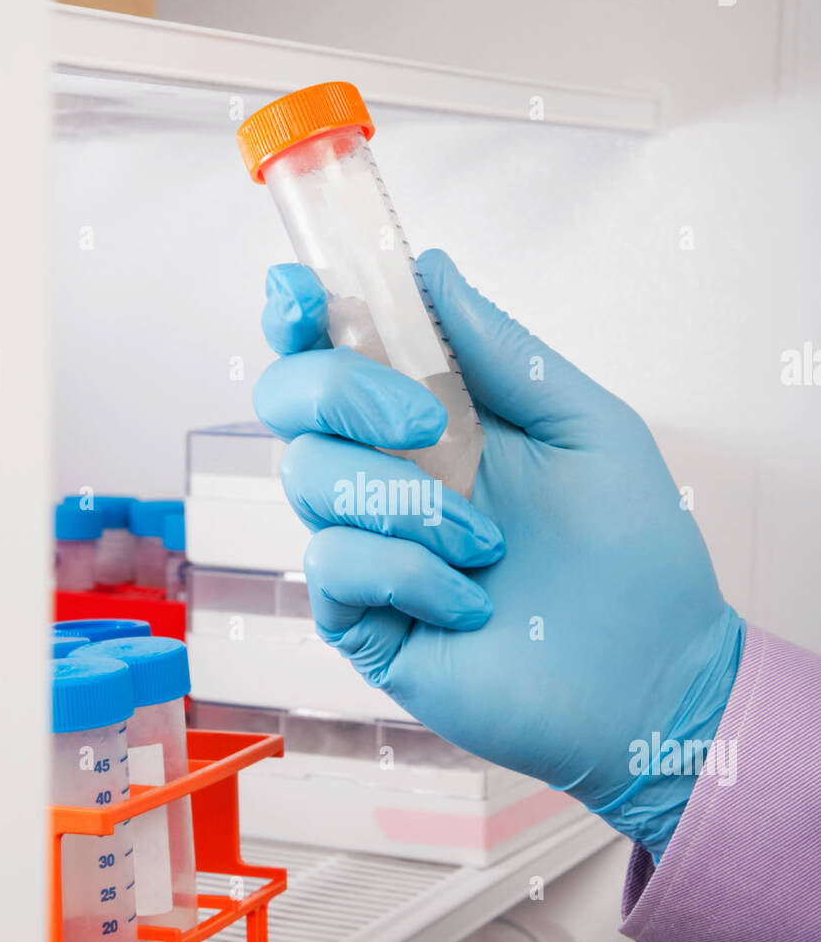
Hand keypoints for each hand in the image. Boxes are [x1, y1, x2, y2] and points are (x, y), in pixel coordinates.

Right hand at [253, 250, 743, 856]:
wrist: (652, 675)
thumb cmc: (632, 552)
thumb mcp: (584, 427)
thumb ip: (500, 351)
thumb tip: (429, 267)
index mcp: (433, 419)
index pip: (333, 350)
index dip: (298, 312)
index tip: (303, 294)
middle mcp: (387, 475)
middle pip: (289, 400)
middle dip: (343, 392)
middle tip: (428, 427)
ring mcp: (367, 548)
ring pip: (309, 478)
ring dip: (407, 503)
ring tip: (490, 548)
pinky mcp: (361, 619)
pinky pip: (332, 562)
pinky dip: (406, 572)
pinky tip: (470, 605)